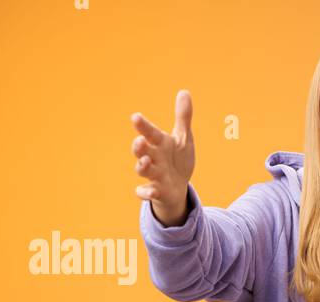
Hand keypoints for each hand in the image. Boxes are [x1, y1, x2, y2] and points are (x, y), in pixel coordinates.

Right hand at [131, 90, 195, 220]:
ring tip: (145, 162)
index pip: (150, 132)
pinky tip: (149, 191)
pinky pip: (146, 192)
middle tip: (139, 140)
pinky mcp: (155, 191)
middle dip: (139, 146)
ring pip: (143, 170)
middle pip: (142, 151)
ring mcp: (153, 175)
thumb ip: (183, 116)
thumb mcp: (183, 138)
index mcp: (159, 143)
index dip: (143, 126)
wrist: (178, 187)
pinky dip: (145, 192)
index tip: (135, 117)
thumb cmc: (177, 160)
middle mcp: (153, 158)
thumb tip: (184, 91)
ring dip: (142, 166)